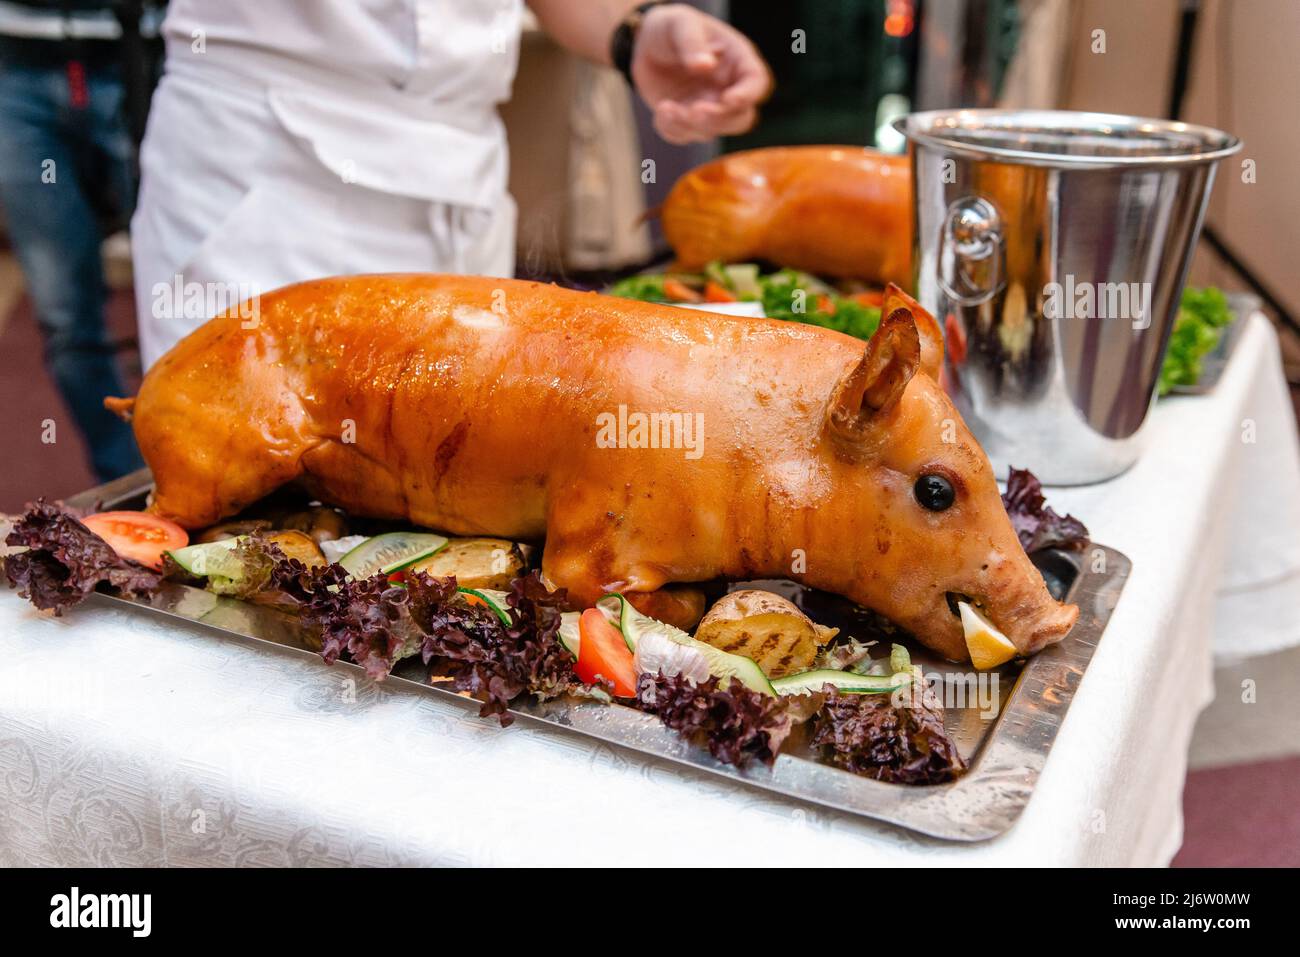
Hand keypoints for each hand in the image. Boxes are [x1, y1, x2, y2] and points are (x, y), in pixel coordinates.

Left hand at [631, 4, 770, 144]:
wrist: (646, 43)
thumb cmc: (671, 28)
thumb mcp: (680, 23)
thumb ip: (692, 42)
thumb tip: (706, 65)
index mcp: (737, 61)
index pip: (755, 82)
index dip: (747, 95)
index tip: (729, 99)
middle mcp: (728, 88)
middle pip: (741, 119)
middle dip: (719, 120)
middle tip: (695, 110)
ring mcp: (708, 108)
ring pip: (711, 131)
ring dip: (689, 125)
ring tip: (666, 106)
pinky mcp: (686, 121)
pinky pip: (683, 136)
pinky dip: (672, 129)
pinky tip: (661, 109)